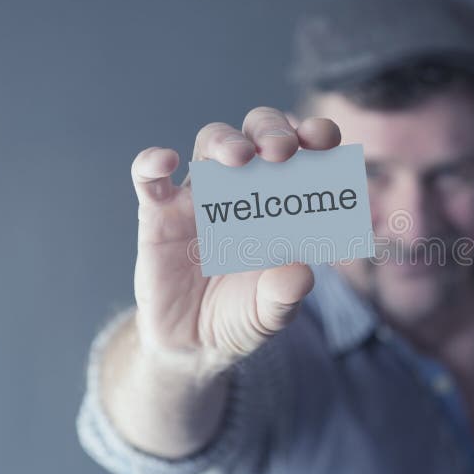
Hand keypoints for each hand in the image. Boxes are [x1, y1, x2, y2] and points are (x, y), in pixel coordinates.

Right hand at [130, 106, 340, 365]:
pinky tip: (166, 160)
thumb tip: (301, 273)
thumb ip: (286, 295)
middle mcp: (243, 188)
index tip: (324, 138)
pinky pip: (149, 178)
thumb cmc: (243, 314)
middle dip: (272, 131)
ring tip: (240, 158)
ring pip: (210, 144)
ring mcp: (200, 197)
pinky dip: (152, 162)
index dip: (314, 136)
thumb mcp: (270, 314)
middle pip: (255, 133)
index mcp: (281, 201)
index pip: (302, 152)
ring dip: (226, 141)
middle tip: (282, 150)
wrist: (195, 342)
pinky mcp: (158, 215)